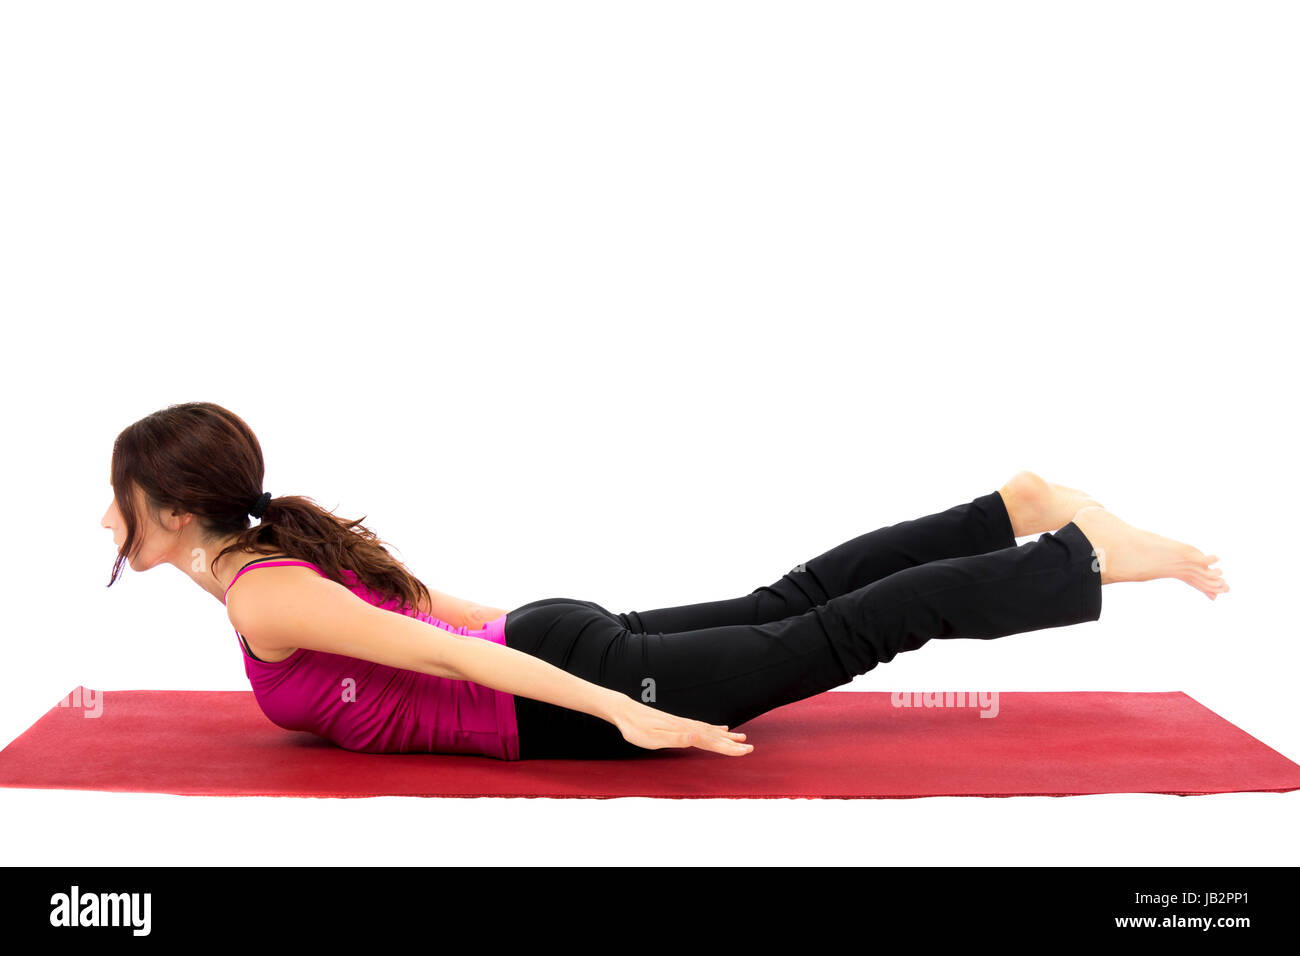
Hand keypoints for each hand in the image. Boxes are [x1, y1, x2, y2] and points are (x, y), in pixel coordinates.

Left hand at [608, 695, 753, 755]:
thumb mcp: (653, 737)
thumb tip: (697, 735)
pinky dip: (714, 729)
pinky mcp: (678, 723)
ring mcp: (683, 723)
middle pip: (714, 736)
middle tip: (750, 748)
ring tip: (741, 738)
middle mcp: (687, 726)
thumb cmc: (636, 728)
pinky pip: (702, 727)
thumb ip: (676, 738)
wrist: (625, 711)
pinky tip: (720, 729)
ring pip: (710, 730)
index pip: (710, 741)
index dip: (728, 748)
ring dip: (726, 736)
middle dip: (732, 744)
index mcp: (684, 731)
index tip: (745, 752)